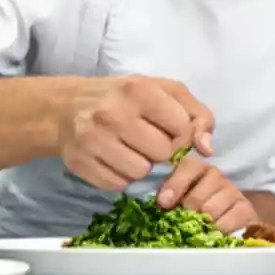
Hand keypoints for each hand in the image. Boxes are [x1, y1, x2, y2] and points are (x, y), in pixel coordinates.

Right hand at [57, 76, 213, 191]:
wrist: (67, 106)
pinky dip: (121, 176)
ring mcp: (92, 138)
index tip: (170, 129)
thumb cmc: (126, 97)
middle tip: (148, 139)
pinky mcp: (78, 162)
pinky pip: (117, 184)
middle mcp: (113, 113)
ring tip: (131, 149)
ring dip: (142, 165)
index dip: (182, 133)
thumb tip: (207, 149)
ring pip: (140, 172)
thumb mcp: (165, 92)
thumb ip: (197, 115)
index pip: (182, 127)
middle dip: (161, 150)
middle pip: (162, 153)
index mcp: (139, 90)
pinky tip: (114, 158)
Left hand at [157, 156, 256, 232]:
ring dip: (203, 223)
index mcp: (196, 170)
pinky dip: (220, 229)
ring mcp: (233, 191)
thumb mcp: (176, 201)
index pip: (190, 166)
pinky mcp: (246, 208)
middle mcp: (216, 176)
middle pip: (198, 195)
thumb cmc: (193, 212)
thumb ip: (167, 197)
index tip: (164, 203)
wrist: (225, 224)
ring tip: (200, 229)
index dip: (176, 184)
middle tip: (184, 222)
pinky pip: (230, 219)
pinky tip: (215, 232)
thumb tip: (162, 202)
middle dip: (188, 213)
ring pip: (212, 209)